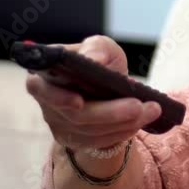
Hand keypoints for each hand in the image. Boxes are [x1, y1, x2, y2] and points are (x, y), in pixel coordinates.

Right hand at [25, 35, 161, 150]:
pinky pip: (98, 141)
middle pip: (75, 115)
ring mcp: (58, 123)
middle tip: (138, 106)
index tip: (79, 101)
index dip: (57, 97)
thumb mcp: (102, 47)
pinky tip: (140, 121)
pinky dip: (122, 132)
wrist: (107, 87)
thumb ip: (97, 49)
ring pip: (90, 131)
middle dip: (110, 112)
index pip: (37, 87)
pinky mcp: (74, 139)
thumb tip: (94, 60)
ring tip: (151, 110)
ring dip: (123, 122)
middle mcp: (46, 101)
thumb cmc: (100, 62)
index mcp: (46, 73)